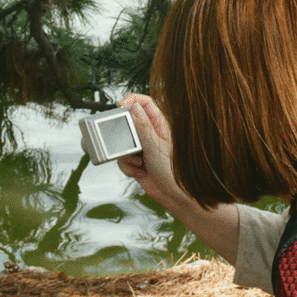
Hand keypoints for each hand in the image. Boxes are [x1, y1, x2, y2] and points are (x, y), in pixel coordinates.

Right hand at [116, 94, 181, 208]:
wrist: (175, 196)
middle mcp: (151, 134)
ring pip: (123, 144)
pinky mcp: (138, 161)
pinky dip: (128, 167)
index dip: (131, 101)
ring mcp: (144, 148)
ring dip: (127, 156)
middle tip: (131, 146)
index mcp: (161, 125)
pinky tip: (140, 172)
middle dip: (125, 137)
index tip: (120, 106)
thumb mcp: (156, 147)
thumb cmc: (176, 172)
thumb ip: (143, 127)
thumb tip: (133, 108)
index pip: (145, 103)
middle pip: (128, 124)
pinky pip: (123, 159)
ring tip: (139, 163)